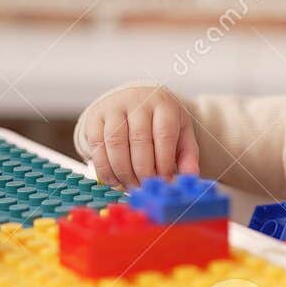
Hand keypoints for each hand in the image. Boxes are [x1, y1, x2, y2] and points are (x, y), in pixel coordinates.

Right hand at [81, 85, 199, 188]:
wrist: (134, 99)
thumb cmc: (159, 120)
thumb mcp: (180, 131)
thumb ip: (187, 154)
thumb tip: (191, 176)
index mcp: (163, 104)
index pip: (164, 135)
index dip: (164, 162)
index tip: (165, 181)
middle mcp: (137, 102)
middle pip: (139, 140)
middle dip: (143, 171)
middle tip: (146, 187)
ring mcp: (113, 108)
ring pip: (115, 144)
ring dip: (123, 172)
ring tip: (132, 186)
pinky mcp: (95, 117)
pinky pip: (97, 146)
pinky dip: (104, 168)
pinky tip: (114, 180)